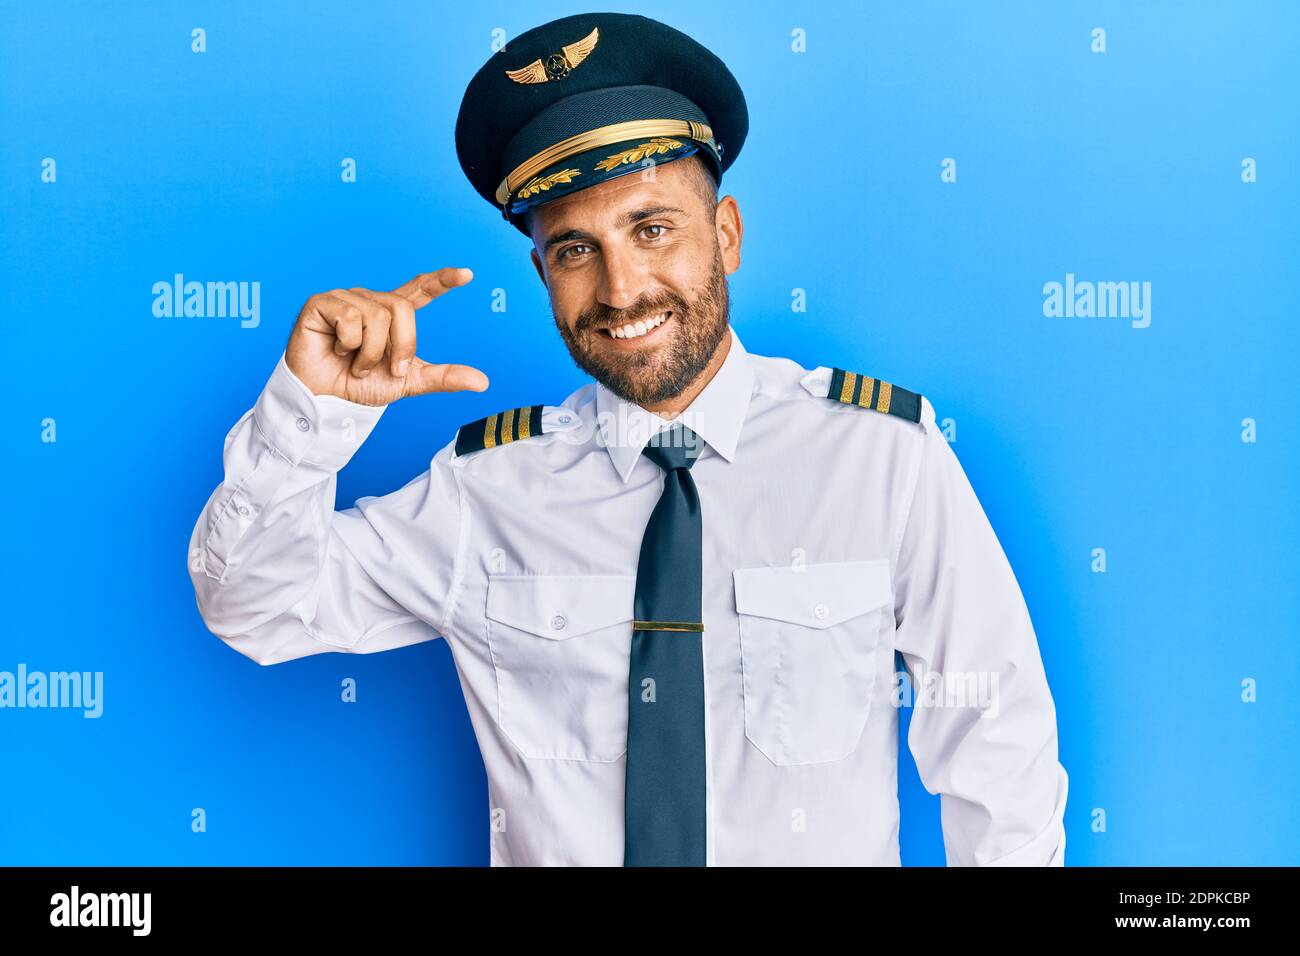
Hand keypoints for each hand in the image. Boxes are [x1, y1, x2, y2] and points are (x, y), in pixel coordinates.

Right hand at [284, 267, 488, 405]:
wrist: (326, 400)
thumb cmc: (360, 386)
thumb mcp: (409, 382)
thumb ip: (443, 377)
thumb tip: (483, 382)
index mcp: (392, 314)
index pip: (420, 289)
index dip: (442, 280)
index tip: (467, 274)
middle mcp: (370, 301)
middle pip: (402, 310)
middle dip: (400, 347)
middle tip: (386, 369)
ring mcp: (345, 299)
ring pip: (377, 316)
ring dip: (371, 353)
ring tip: (355, 363)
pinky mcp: (321, 303)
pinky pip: (349, 317)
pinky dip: (348, 344)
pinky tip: (336, 350)